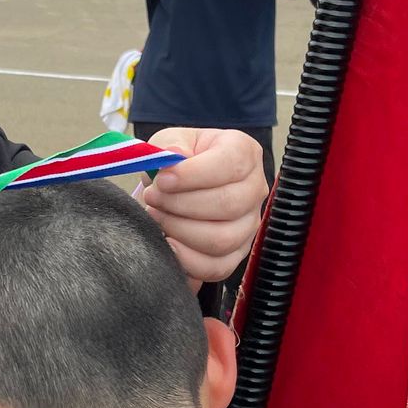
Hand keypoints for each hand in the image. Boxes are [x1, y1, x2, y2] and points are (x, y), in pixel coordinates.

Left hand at [136, 128, 268, 282]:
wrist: (179, 185)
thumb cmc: (179, 161)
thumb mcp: (171, 141)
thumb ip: (170, 143)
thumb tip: (173, 154)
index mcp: (244, 152)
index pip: (230, 164)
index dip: (193, 175)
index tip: (162, 180)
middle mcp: (254, 188)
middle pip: (227, 204)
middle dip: (181, 204)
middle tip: (153, 198)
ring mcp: (249, 224)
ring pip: (222, 239)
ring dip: (181, 230)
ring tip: (157, 216)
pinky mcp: (237, 252)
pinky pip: (218, 267)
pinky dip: (188, 259)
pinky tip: (167, 242)